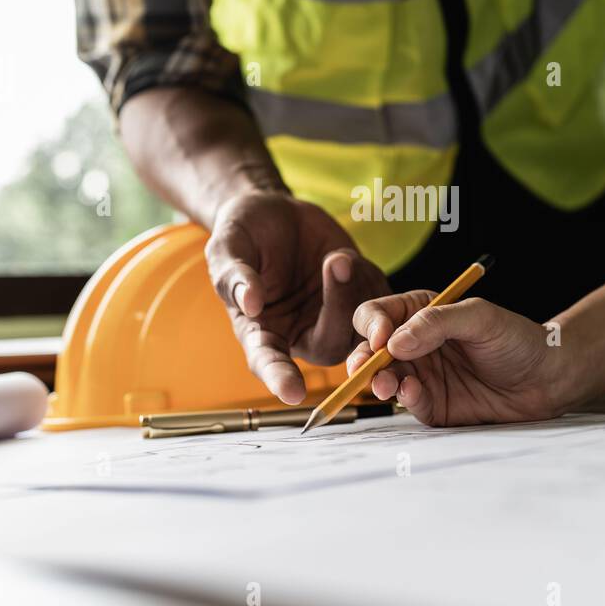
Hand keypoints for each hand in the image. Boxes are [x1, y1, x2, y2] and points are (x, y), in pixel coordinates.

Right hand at [206, 191, 389, 403]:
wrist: (274, 212)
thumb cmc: (244, 235)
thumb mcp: (227, 248)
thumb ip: (234, 276)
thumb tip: (250, 303)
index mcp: (260, 331)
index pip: (268, 361)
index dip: (280, 378)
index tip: (293, 392)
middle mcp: (300, 333)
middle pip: (329, 345)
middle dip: (339, 308)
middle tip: (336, 262)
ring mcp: (333, 318)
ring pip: (359, 326)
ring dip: (356, 290)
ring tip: (336, 256)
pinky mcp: (357, 297)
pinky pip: (377, 300)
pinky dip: (368, 277)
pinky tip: (347, 257)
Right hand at [347, 291, 570, 426]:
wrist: (547, 378)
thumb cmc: (517, 339)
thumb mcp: (480, 318)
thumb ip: (436, 323)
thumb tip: (393, 342)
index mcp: (421, 314)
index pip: (378, 315)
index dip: (372, 325)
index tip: (381, 339)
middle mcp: (415, 345)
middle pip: (371, 351)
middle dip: (362, 360)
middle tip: (365, 370)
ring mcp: (422, 376)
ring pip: (384, 379)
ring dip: (378, 381)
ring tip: (387, 385)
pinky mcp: (434, 405)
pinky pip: (409, 403)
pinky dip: (405, 398)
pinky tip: (413, 392)